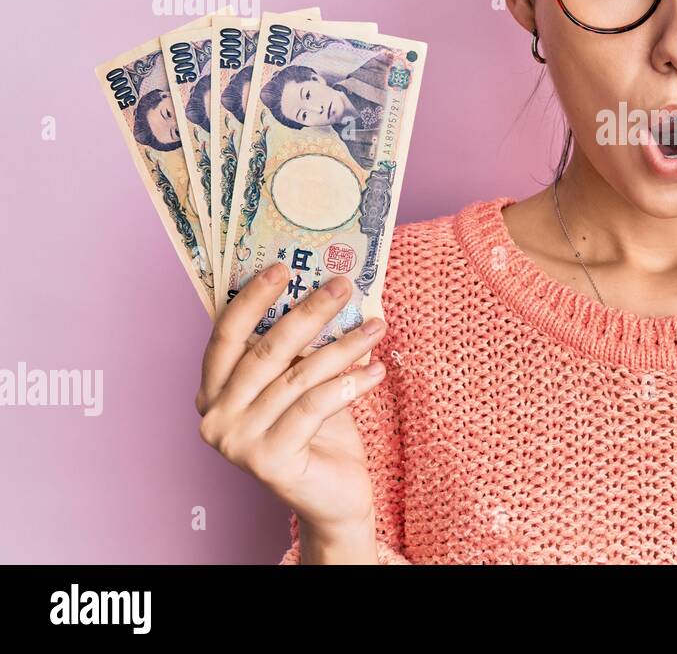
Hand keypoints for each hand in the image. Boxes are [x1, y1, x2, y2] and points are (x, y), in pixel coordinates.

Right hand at [195, 263, 387, 551]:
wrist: (333, 497)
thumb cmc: (317, 433)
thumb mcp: (303, 382)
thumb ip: (301, 348)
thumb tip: (328, 291)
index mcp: (213, 391)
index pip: (226, 335)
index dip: (252, 299)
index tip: (282, 266)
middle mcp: (215, 417)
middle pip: (266, 350)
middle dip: (309, 312)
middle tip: (343, 284)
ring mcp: (237, 442)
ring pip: (298, 376)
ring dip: (343, 345)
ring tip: (376, 325)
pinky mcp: (269, 461)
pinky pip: (316, 405)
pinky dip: (351, 383)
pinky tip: (377, 368)